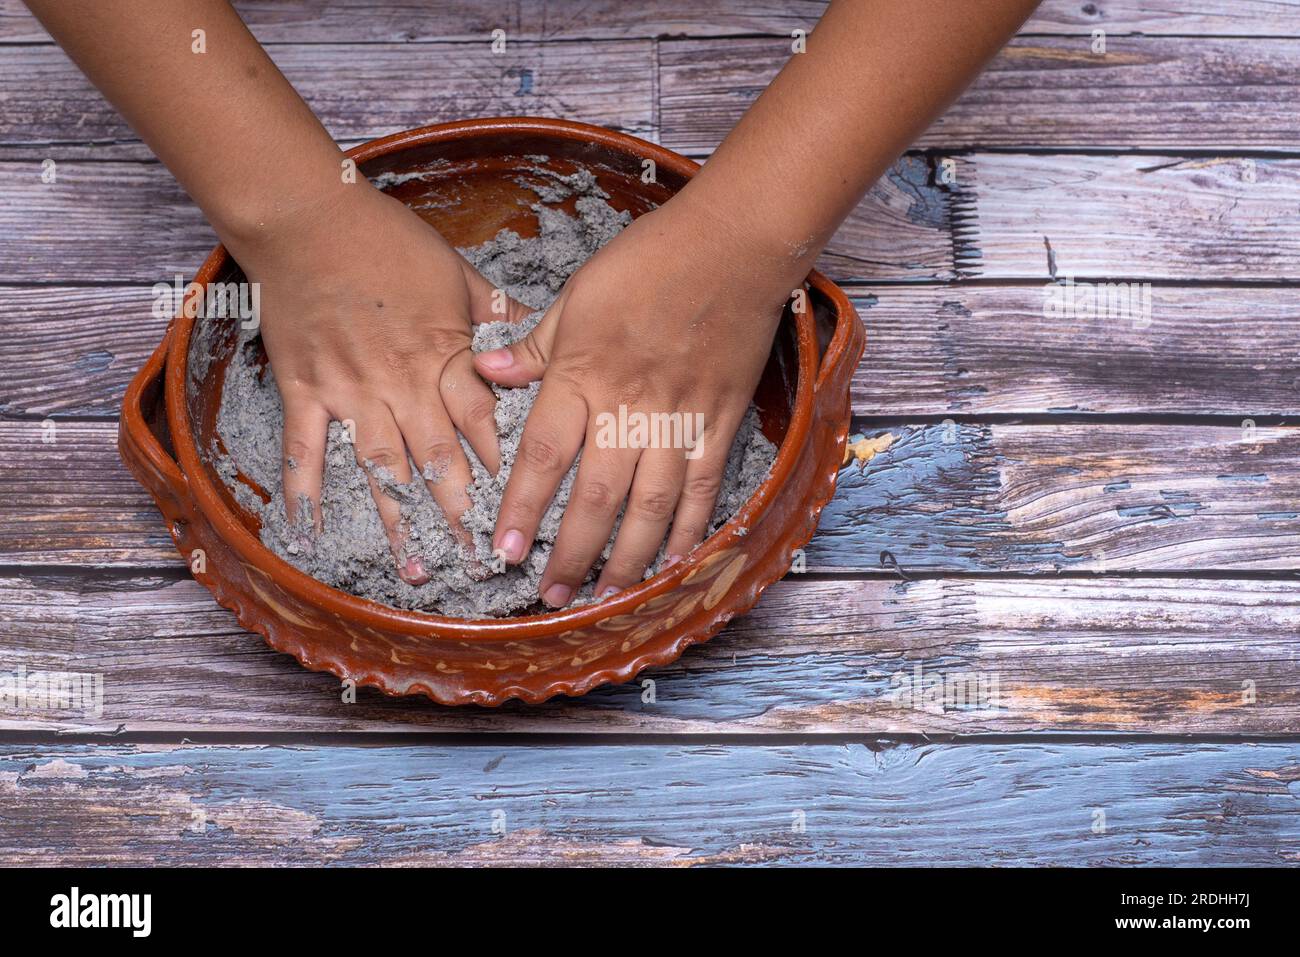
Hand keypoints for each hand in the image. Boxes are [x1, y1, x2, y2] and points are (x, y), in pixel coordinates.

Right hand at [237, 183, 527, 582]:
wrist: (308, 218)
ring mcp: (348, 391)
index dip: (503, 469)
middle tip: (481, 564)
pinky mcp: (304, 390)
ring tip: (416, 571)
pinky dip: (307, 494)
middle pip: (437, 460)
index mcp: (442, 354)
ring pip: (380, 468)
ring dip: (399, 522)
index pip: (480, 423)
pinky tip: (313, 536)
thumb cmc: (389, 241)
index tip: (524, 510)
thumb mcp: (457, 272)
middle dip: (461, 515)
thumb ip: (496, 317)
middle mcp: (399, 382)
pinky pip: (306, 451)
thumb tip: (540, 341)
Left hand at [473, 193, 802, 605]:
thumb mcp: (579, 294)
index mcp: (584, 374)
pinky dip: (689, 530)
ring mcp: (679, 419)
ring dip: (627, 559)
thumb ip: (536, 345)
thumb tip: (487, 371)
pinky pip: (702, 488)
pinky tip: (674, 563)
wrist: (734, 246)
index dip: (522, 508)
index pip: (543, 455)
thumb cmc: (650, 261)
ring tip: (608, 598)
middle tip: (552, 596)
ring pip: (650, 506)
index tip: (505, 552)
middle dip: (571, 554)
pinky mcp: (720, 422)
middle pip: (596, 497)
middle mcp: (629, 407)